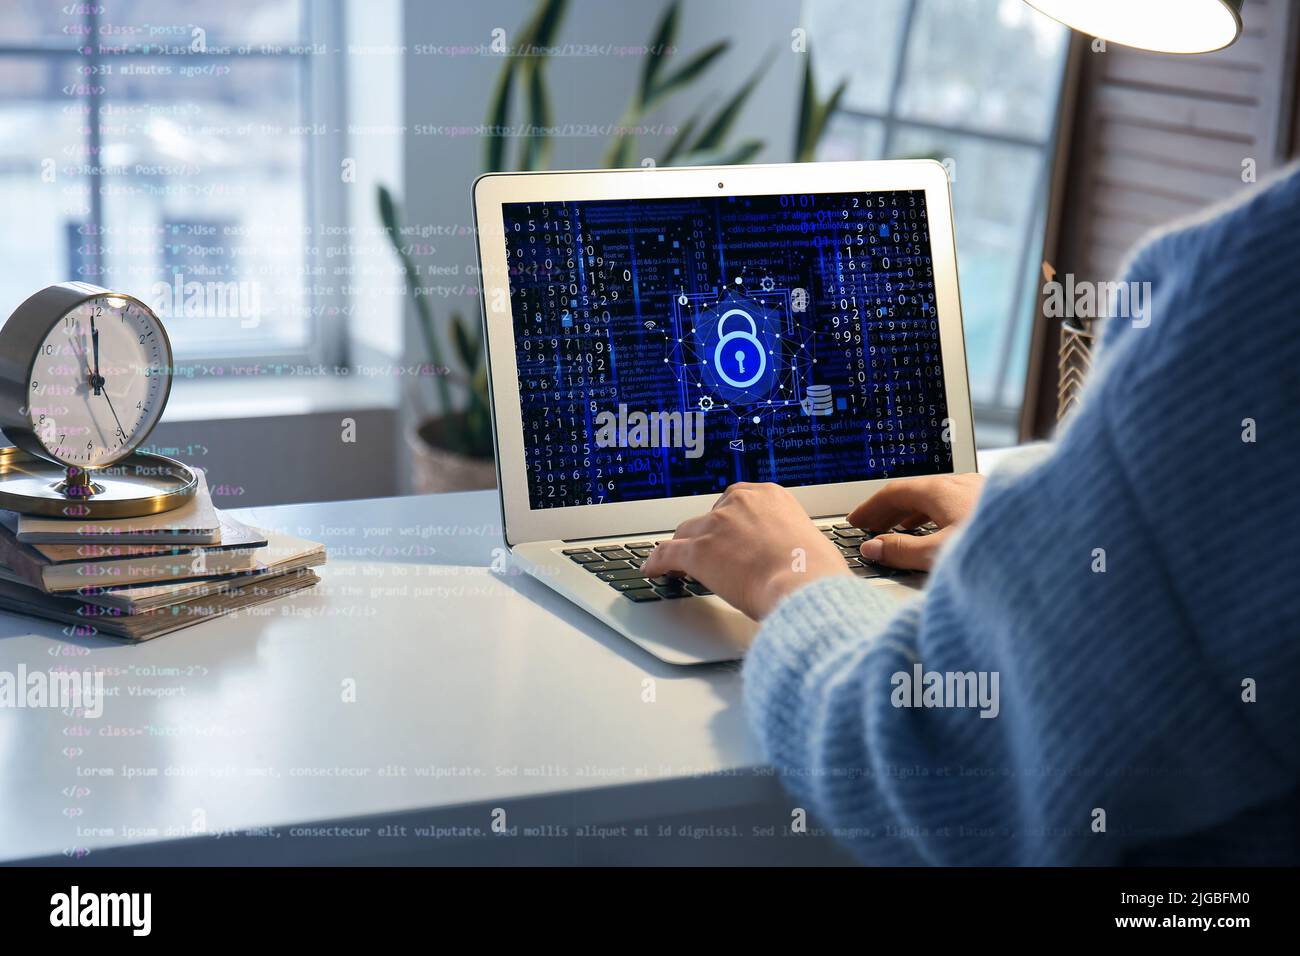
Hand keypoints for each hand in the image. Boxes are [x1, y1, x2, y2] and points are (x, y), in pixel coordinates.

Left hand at [641, 482, 849, 620]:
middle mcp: (741, 503)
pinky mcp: (698, 551)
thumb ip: (792, 542)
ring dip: (684, 548)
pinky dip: (657, 562)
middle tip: (711, 553)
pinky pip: (668, 554)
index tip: (726, 532)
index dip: (729, 520)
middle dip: (708, 533)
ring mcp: (716, 525)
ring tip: (678, 563)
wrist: (806, 584)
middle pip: (710, 516)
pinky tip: (652, 570)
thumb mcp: (811, 543)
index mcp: (771, 496)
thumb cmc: (817, 573)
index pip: (738, 501)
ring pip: (687, 533)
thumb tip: (791, 557)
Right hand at [849, 474, 984, 569]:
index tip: (856, 520)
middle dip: (888, 511)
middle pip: (913, 493)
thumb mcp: (938, 552)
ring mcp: (977, 492)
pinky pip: (953, 504)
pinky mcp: (993, 505)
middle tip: (872, 526)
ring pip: (935, 498)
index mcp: (940, 491)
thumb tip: (873, 548)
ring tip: (901, 528)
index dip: (870, 508)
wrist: (1047, 549)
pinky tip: (939, 527)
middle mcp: (958, 485)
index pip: (893, 494)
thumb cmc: (995, 546)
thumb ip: (902, 551)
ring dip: (912, 513)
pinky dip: (935, 515)